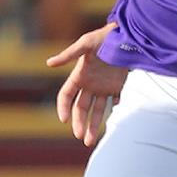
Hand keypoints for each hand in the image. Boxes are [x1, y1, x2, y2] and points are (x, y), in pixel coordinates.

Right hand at [47, 22, 127, 146]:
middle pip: (80, 108)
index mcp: (79, 76)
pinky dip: (115, 114)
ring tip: (91, 142)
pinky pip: (116, 104)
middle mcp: (89, 84)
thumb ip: (69, 55)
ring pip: (97, 111)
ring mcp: (104, 87)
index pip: (65, 96)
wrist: (128, 35)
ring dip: (93, 126)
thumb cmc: (104, 37)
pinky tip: (114, 125)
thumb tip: (48, 63)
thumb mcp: (86, 44)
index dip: (62, 107)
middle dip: (79, 123)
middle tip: (81, 137)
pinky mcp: (118, 87)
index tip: (64, 120)